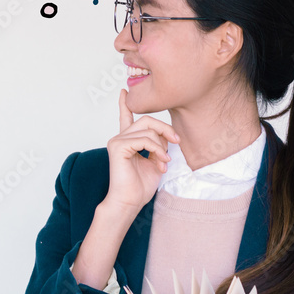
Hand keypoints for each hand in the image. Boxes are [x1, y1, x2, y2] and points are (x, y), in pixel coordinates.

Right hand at [104, 89, 179, 213]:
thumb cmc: (140, 186)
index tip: (124, 91)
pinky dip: (156, 149)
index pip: (126, 117)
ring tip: (165, 162)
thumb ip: (159, 146)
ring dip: (162, 146)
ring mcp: (117, 141)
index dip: (125, 104)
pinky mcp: (117, 147)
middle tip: (177, 141)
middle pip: (147, 120)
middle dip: (165, 129)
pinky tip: (160, 161)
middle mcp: (120, 138)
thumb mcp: (155, 161)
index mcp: (128, 141)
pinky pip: (143, 139)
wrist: (129, 202)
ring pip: (148, 130)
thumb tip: (166, 135)